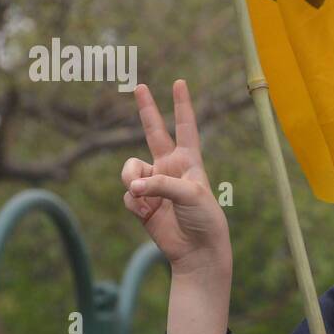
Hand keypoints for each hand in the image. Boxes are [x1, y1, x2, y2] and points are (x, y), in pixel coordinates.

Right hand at [121, 80, 231, 277]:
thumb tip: (133, 187)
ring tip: (145, 198)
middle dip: (147, 110)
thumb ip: (160, 185)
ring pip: (131, 171)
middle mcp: (170, 168)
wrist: (197, 251)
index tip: (180, 83)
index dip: (182, 105)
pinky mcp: (142, 203)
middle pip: (154, 132)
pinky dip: (135, 203)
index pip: (186, 127)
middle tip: (140, 86)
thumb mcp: (190, 195)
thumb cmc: (204, 219)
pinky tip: (148, 214)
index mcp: (189, 161)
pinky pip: (129, 194)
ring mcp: (155, 184)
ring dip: (133, 182)